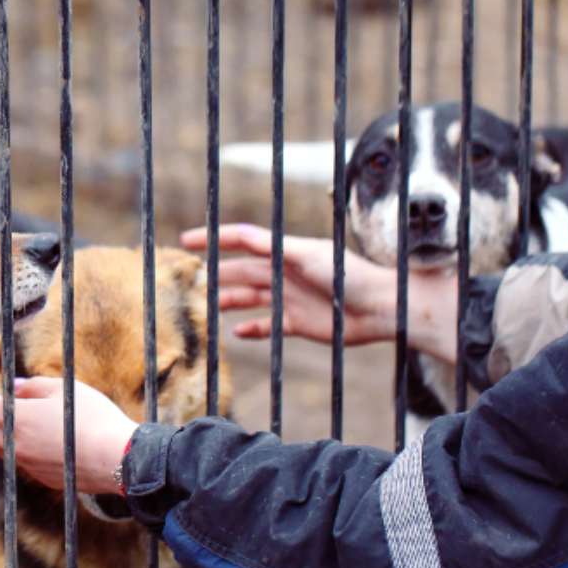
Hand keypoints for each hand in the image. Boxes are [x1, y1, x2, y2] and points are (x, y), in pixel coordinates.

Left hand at [0, 364, 137, 493]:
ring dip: (1, 427)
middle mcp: (14, 446)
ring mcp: (26, 465)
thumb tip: (17, 388)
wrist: (118, 458)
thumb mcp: (64, 390)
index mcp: (16, 420)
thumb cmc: (94, 417)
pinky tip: (46, 433)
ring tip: (24, 412)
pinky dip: (22, 442)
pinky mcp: (40, 477)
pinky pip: (21, 457)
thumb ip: (34, 386)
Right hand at [179, 223, 397, 344]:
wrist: (380, 308)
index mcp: (285, 251)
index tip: (186, 241)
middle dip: (217, 273)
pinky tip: (237, 331)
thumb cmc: (348, 274)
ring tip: (208, 306)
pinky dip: (252, 328)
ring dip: (230, 300)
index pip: (242, 240)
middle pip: (242, 271)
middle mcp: (285, 272)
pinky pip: (268, 325)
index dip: (214, 239)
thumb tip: (243, 236)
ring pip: (250, 298)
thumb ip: (275, 247)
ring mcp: (290, 298)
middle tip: (190, 279)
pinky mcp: (299, 323)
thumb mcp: (308, 255)